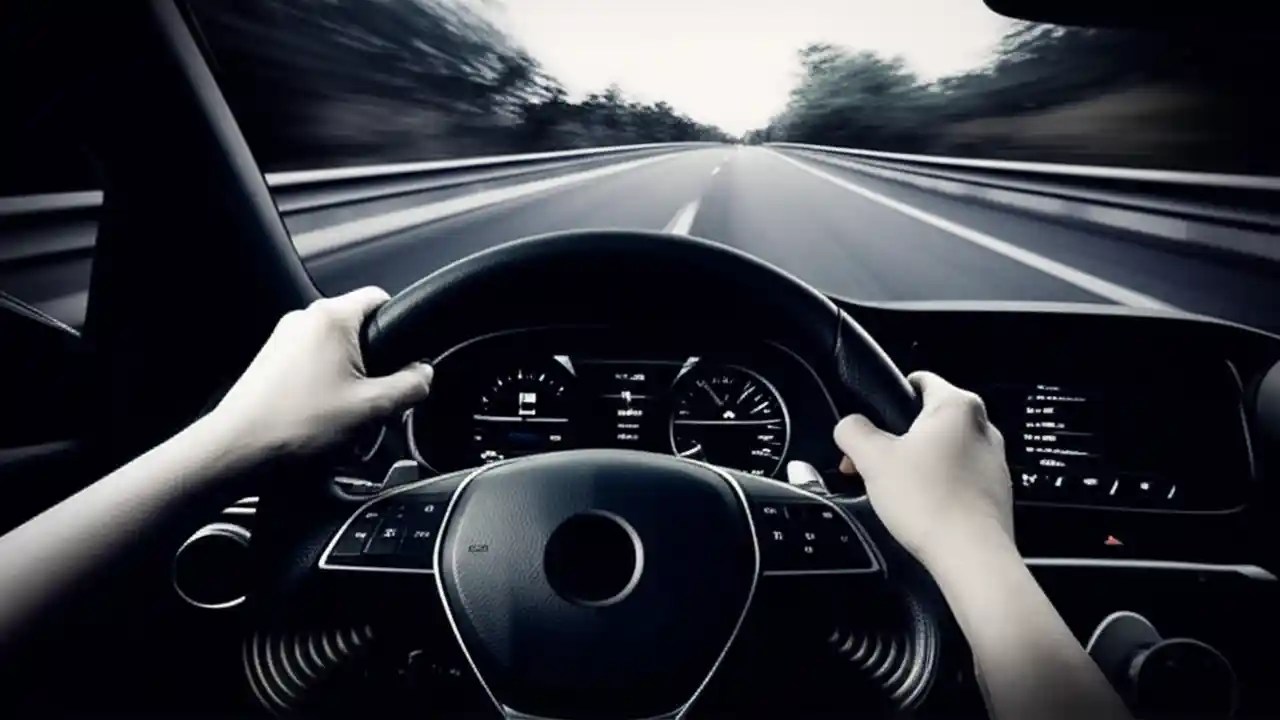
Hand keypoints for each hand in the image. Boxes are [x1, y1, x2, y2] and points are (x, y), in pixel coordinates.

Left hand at [213, 287, 432, 456]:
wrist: (237, 450)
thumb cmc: (296, 425)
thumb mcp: (372, 408)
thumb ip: (410, 386)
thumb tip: (423, 374)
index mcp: (331, 318)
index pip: (381, 298)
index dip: (402, 325)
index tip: (408, 355)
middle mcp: (305, 320)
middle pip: (360, 329)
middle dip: (376, 364)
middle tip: (377, 399)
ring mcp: (284, 340)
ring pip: (337, 350)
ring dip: (351, 380)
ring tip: (348, 416)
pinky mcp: (272, 362)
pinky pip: (314, 364)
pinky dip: (327, 387)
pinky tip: (325, 419)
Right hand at [833, 371, 1013, 569]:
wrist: (971, 555)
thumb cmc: (926, 499)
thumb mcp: (872, 459)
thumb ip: (852, 431)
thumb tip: (849, 426)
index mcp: (958, 405)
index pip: (921, 380)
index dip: (890, 395)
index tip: (872, 421)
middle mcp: (983, 427)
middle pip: (929, 419)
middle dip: (896, 438)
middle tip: (871, 463)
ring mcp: (995, 460)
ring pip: (944, 449)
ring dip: (915, 463)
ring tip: (892, 490)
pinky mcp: (996, 491)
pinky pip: (959, 476)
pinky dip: (937, 484)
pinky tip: (920, 508)